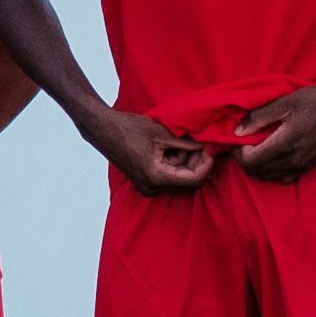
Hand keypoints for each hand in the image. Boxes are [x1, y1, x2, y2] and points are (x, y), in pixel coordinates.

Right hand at [97, 104, 224, 199]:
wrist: (102, 129)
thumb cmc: (128, 128)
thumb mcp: (162, 133)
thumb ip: (186, 142)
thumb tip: (207, 144)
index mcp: (156, 177)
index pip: (193, 180)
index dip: (206, 165)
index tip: (212, 149)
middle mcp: (152, 187)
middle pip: (187, 182)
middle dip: (198, 163)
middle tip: (204, 143)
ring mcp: (148, 186)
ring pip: (179, 178)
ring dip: (188, 161)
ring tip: (190, 141)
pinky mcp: (146, 180)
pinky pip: (169, 176)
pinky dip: (177, 162)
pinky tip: (178, 145)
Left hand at [228, 80, 315, 184]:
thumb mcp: (285, 102)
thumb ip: (259, 117)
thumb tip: (237, 132)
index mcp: (287, 144)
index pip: (251, 161)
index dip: (237, 152)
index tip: (237, 137)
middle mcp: (294, 161)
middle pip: (257, 172)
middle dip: (244, 159)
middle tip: (243, 141)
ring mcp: (302, 167)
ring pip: (268, 177)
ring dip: (257, 166)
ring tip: (256, 146)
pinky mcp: (308, 167)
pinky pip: (282, 178)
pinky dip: (271, 171)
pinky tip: (271, 155)